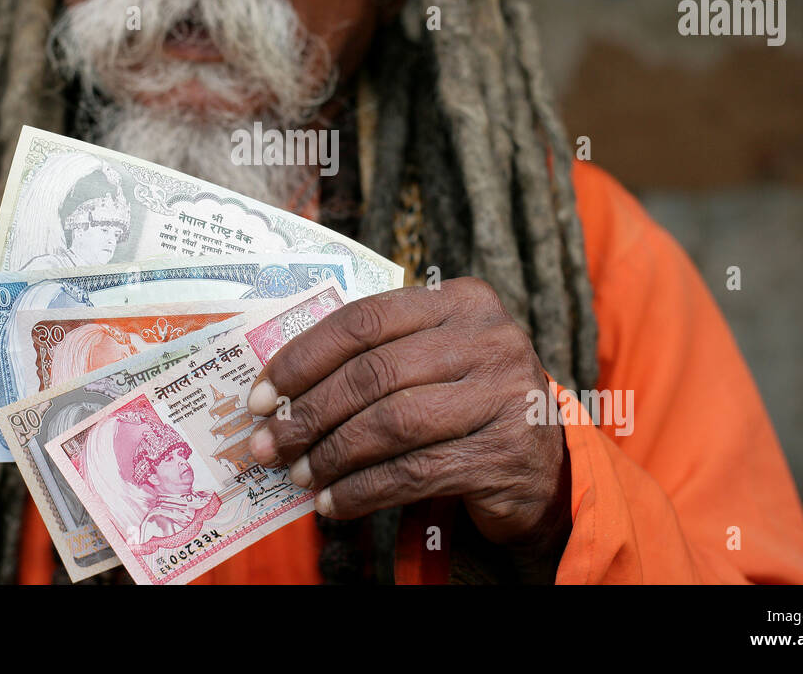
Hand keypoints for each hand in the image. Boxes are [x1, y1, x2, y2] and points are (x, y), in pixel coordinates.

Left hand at [246, 277, 571, 578]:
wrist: (542, 465)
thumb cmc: (463, 403)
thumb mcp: (430, 361)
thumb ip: (373, 358)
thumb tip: (277, 393)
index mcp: (462, 300)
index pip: (365, 319)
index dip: (303, 357)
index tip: (260, 394)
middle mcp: (491, 339)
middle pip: (374, 373)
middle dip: (308, 412)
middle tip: (268, 444)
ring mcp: (505, 395)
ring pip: (392, 424)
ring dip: (331, 455)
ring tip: (297, 475)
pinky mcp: (506, 453)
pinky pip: (414, 473)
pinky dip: (362, 492)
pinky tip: (332, 503)